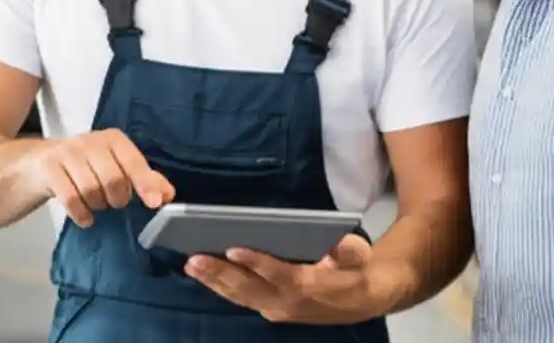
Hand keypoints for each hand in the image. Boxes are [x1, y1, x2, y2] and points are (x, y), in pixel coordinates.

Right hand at [27, 128, 174, 227]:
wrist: (27, 165)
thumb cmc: (78, 169)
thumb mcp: (110, 168)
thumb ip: (142, 179)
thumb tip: (167, 195)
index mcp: (111, 139)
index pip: (133, 161)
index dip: (146, 183)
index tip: (156, 204)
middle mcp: (89, 141)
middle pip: (114, 180)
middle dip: (116, 199)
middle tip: (111, 202)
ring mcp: (66, 152)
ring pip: (92, 190)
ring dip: (96, 206)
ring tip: (94, 204)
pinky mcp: (48, 168)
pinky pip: (71, 198)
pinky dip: (80, 214)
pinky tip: (84, 218)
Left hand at [185, 234, 389, 324]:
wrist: (361, 301)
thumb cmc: (356, 271)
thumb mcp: (360, 257)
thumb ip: (350, 251)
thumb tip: (338, 244)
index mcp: (308, 285)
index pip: (277, 273)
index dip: (255, 262)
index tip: (232, 248)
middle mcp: (287, 301)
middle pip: (248, 288)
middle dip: (220, 273)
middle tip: (195, 258)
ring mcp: (276, 308)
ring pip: (240, 296)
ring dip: (214, 282)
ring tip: (192, 265)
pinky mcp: (270, 309)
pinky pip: (241, 300)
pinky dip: (221, 288)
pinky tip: (203, 275)